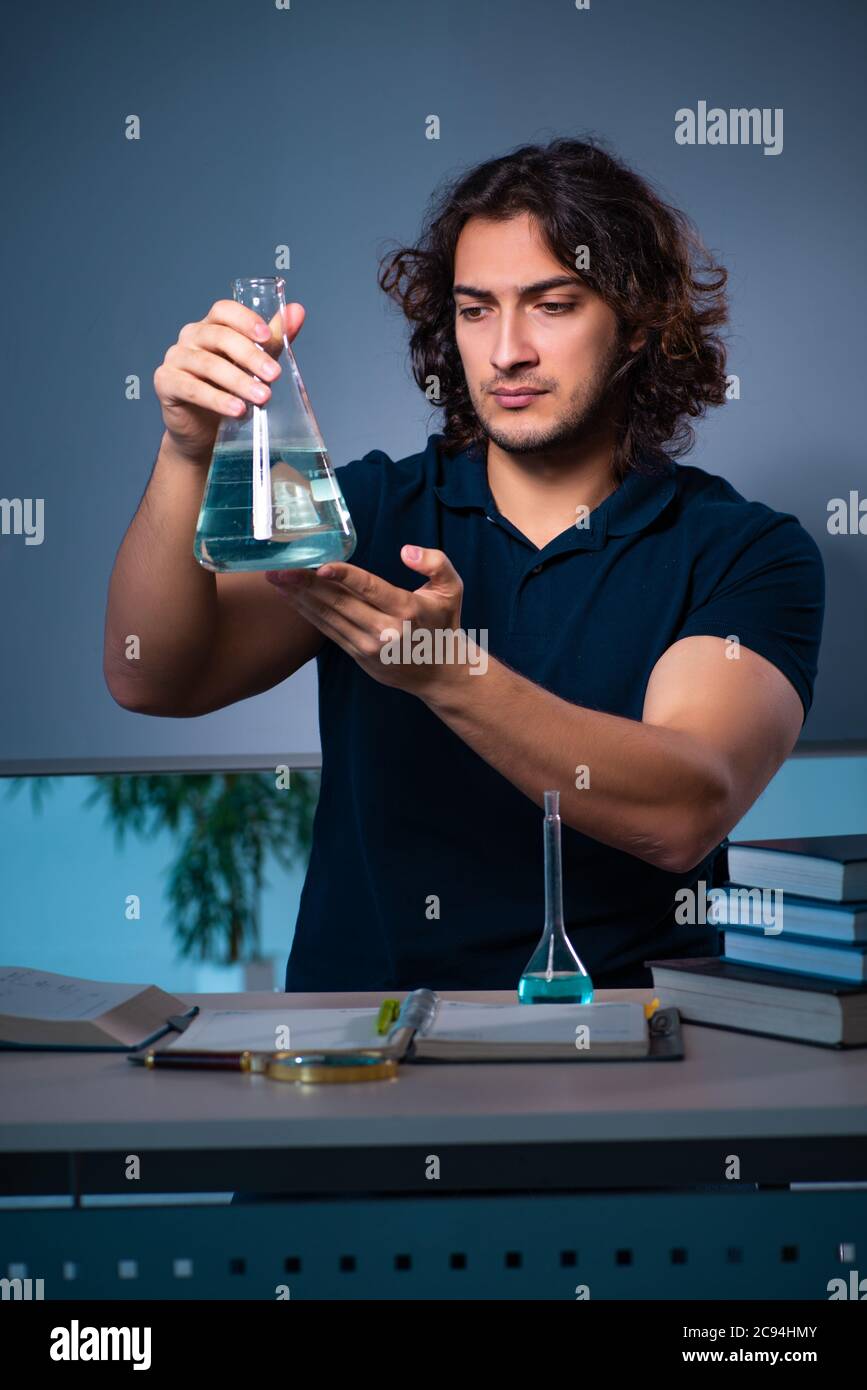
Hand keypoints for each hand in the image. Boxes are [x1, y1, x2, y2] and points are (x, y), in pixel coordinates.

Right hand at [153, 297, 304, 461]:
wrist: (204, 431)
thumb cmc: (228, 393)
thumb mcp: (254, 366)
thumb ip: (271, 340)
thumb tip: (297, 311)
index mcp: (211, 327)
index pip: (224, 310)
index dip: (245, 320)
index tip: (266, 336)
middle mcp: (191, 337)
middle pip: (219, 337)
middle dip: (250, 356)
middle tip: (274, 375)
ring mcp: (175, 358)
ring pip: (207, 364)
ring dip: (237, 381)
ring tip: (261, 397)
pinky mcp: (165, 382)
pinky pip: (191, 388)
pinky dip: (216, 399)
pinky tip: (236, 410)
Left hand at [266, 545, 465, 694]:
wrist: (440, 671)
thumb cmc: (442, 623)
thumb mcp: (452, 589)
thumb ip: (436, 563)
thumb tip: (405, 551)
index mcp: (407, 610)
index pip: (370, 589)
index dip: (343, 576)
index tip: (320, 564)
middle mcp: (385, 631)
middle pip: (340, 603)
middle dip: (306, 584)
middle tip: (280, 568)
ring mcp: (369, 647)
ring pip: (329, 618)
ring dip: (300, 598)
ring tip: (276, 580)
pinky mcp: (358, 656)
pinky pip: (328, 632)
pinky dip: (309, 614)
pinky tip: (292, 600)